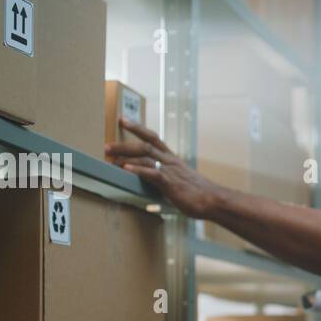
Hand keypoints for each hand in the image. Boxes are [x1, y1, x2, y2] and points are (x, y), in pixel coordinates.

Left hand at [105, 118, 224, 218]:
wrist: (214, 200)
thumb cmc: (199, 195)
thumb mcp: (181, 183)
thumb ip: (168, 179)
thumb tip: (155, 185)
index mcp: (173, 159)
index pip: (153, 138)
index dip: (138, 128)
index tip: (123, 120)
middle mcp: (170, 161)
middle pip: (145, 143)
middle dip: (124, 143)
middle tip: (107, 145)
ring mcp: (170, 170)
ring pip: (145, 155)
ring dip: (124, 155)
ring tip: (109, 156)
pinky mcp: (170, 182)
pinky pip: (151, 172)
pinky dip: (137, 169)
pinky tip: (125, 168)